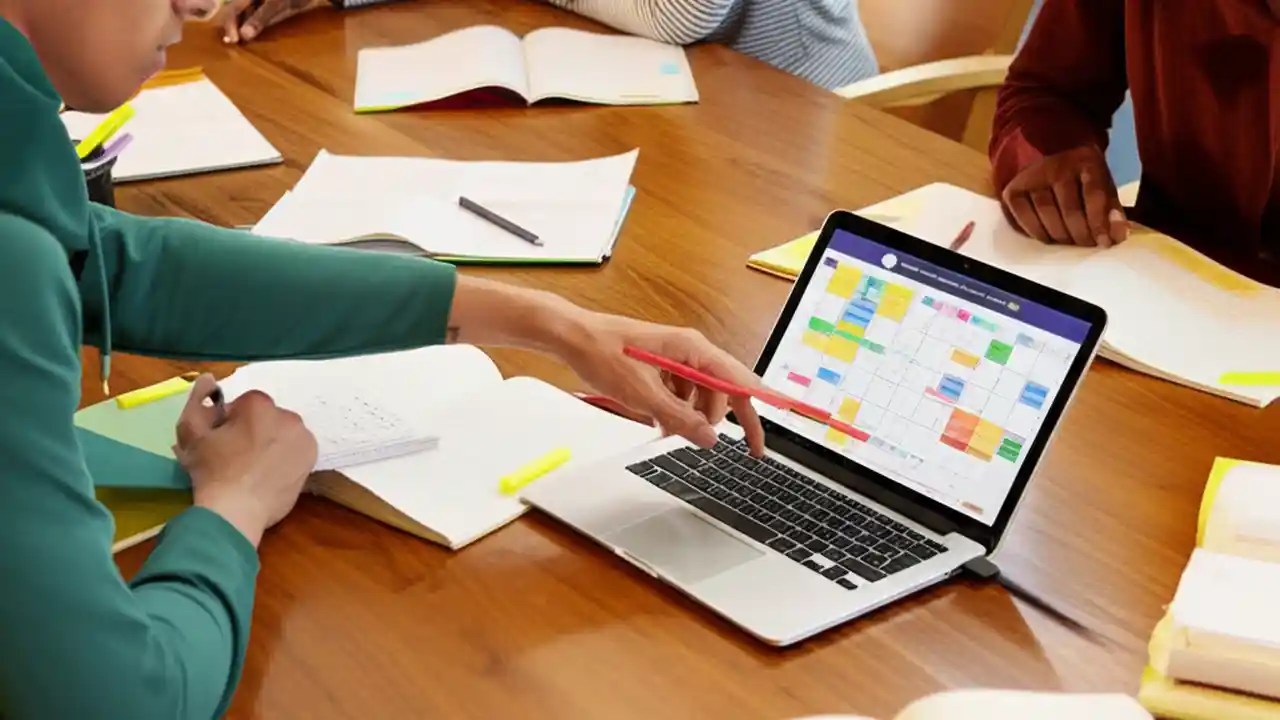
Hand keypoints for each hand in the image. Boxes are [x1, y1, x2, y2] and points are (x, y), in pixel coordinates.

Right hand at [173, 374, 317, 545]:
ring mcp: (304, 438)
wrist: (235, 511)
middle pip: (266, 418)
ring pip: (282, 434)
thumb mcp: (191, 432)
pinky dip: (284, 458)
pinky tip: (268, 475)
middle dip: (253, 431)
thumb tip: (209, 378)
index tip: (221, 442)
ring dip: (270, 443)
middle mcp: (288, 415)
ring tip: (252, 468)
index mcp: (260, 404)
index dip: (229, 423)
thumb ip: (199, 399)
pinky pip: (294, 451)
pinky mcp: (311, 460)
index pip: (244, 406)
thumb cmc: (210, 470)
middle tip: (236, 457)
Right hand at [219, 0, 325, 43]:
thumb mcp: (278, 4)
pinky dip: (253, 23)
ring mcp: (259, 0)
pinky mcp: (268, 4)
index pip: (233, 8)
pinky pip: (255, 13)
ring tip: (240, 39)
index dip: (230, 24)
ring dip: (242, 25)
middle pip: (236, 9)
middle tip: (233, 43)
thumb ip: (261, 17)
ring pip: (245, 11)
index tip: (233, 41)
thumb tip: (244, 35)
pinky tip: (253, 32)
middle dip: (233, 25)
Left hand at [556, 311, 766, 455]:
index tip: (757, 445)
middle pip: (720, 392)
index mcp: (694, 349)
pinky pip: (680, 392)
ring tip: (665, 428)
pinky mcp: (662, 364)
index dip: (752, 417)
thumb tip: (710, 438)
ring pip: (698, 395)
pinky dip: (673, 409)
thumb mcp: (644, 395)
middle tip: (694, 438)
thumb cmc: (604, 354)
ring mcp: (676, 357)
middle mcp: (690, 350)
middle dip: (710, 419)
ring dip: (688, 416)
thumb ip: (680, 418)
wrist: (573, 337)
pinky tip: (656, 418)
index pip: (739, 385)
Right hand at [1001, 145, 1127, 247]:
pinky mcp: (1014, 190)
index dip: (1100, 222)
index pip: (1094, 194)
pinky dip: (1037, 233)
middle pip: (1070, 209)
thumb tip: (1117, 236)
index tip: (1104, 243)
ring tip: (1069, 242)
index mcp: (1086, 161)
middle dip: (1080, 234)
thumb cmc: (1080, 177)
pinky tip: (1048, 238)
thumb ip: (1111, 210)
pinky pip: (1025, 219)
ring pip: (1047, 216)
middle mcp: (1057, 166)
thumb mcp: (1102, 185)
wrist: (1047, 154)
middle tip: (1086, 245)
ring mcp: (1033, 177)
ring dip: (1060, 236)